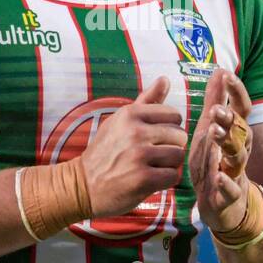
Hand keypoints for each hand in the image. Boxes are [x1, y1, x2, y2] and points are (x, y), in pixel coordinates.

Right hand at [79, 76, 187, 216]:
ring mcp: (139, 155)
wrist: (83, 184)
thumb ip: (146, 100)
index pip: (173, 115)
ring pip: (178, 156)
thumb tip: (165, 78)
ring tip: (153, 166)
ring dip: (170, 164)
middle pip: (180, 136)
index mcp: (130, 114)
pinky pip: (173, 175)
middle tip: (155, 155)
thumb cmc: (105, 151)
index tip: (156, 137)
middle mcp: (135, 131)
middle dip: (171, 147)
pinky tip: (152, 179)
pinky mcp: (143, 178)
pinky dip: (166, 180)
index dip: (169, 128)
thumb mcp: (121, 120)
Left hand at [189, 68, 253, 231]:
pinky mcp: (229, 194)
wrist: (223, 205)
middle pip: (240, 131)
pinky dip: (225, 183)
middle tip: (216, 108)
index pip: (241, 109)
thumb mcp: (212, 128)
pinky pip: (230, 188)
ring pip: (237, 156)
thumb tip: (220, 70)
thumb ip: (216, 101)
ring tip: (214, 133)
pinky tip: (218, 176)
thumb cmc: (215, 161)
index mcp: (235, 133)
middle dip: (230, 118)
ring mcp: (235, 172)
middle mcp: (239, 150)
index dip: (236, 92)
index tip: (226, 75)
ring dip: (227, 144)